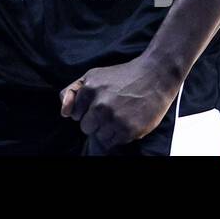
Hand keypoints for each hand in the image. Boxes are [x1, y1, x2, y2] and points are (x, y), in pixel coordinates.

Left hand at [59, 55, 179, 149]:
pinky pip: (113, 142)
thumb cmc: (123, 76)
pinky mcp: (129, 130)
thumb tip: (64, 113)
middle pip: (85, 128)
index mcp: (89, 89)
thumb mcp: (93, 75)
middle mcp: (100, 105)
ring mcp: (115, 119)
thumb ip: (73, 91)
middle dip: (95, 122)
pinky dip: (118, 135)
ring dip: (107, 130)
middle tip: (109, 111)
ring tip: (119, 116)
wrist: (155, 76)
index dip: (86, 111)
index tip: (98, 104)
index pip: (75, 115)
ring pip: (99, 136)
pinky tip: (127, 121)